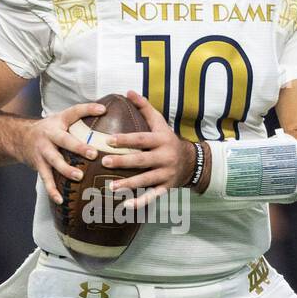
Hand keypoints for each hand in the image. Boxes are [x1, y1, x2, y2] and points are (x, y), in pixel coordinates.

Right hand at [20, 101, 107, 203]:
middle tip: (93, 154)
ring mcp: (43, 151)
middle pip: (64, 140)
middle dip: (79, 147)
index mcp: (59, 121)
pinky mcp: (38, 165)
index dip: (88, 109)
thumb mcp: (61, 119)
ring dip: (66, 169)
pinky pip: (46, 179)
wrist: (19, 137)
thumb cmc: (49, 130)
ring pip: (54, 161)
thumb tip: (107, 112)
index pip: (74, 112)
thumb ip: (80, 119)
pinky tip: (60, 200)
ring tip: (79, 177)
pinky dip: (52, 190)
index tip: (103, 110)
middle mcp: (50, 135)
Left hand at [99, 90, 195, 210]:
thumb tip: (128, 91)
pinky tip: (125, 205)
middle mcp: (165, 157)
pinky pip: (152, 196)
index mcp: (161, 140)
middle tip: (104, 162)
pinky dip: (140, 202)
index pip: (141, 139)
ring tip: (110, 187)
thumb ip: (144, 108)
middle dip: (123, 162)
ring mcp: (166, 174)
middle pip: (142, 161)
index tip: (108, 140)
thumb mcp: (160, 123)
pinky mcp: (166, 188)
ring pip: (145, 180)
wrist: (192, 161)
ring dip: (128, 185)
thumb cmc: (168, 139)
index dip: (125, 140)